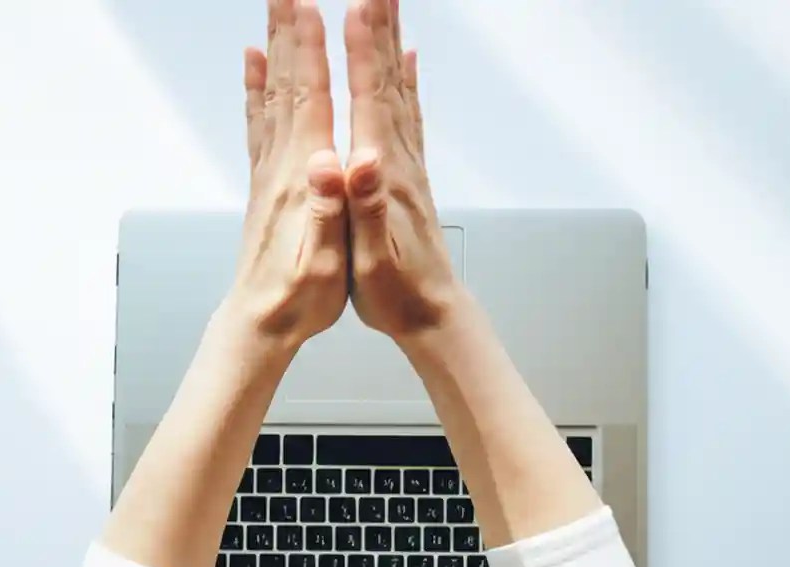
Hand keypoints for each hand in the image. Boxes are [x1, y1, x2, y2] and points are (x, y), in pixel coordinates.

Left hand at [224, 0, 347, 350]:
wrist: (260, 323)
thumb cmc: (297, 298)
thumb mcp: (324, 261)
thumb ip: (332, 209)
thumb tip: (335, 163)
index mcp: (303, 177)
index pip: (308, 98)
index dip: (312, 49)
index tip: (312, 4)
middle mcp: (284, 164)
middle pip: (287, 81)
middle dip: (292, 29)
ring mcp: (272, 169)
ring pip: (274, 91)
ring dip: (277, 45)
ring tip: (279, 7)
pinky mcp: (268, 181)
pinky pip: (263, 118)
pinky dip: (261, 83)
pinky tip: (259, 64)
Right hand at [343, 0, 462, 340]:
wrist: (433, 313)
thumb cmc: (397, 293)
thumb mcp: (373, 258)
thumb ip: (367, 208)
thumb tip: (361, 162)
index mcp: (383, 175)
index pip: (371, 100)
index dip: (362, 52)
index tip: (356, 6)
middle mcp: (397, 159)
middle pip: (386, 78)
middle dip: (376, 26)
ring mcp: (405, 162)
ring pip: (396, 85)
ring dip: (388, 40)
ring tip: (383, 1)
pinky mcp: (406, 172)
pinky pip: (405, 111)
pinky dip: (402, 78)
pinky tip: (403, 58)